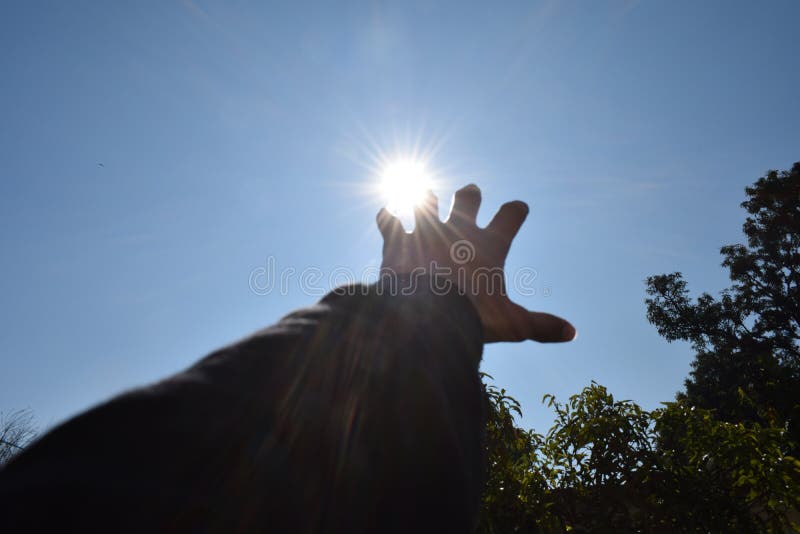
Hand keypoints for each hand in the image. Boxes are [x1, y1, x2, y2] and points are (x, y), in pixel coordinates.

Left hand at [376, 184, 575, 343]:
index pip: (510, 218)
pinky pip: (388, 219)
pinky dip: (386, 216)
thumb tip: (572, 333)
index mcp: (488, 246)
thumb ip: (541, 326)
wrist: (425, 313)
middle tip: (470, 190)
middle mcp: (458, 231)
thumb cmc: (472, 316)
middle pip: (467, 201)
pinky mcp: (396, 240)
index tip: (519, 207)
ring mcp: (426, 232)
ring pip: (426, 203)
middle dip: (469, 196)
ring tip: (426, 194)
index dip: (515, 211)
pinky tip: (385, 213)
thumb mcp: (513, 324)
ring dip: (427, 199)